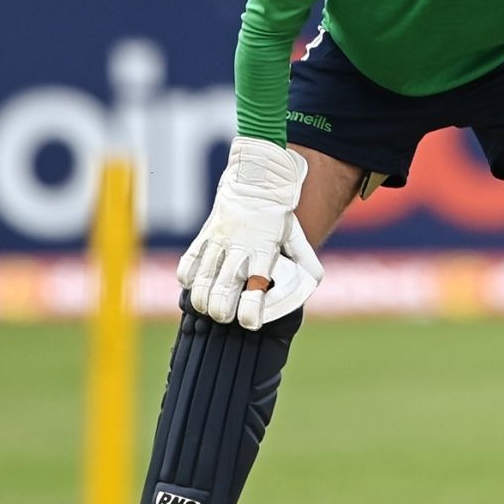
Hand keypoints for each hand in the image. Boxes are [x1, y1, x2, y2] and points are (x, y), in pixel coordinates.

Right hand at [178, 137, 323, 329]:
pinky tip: (195, 285)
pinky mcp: (205, 235)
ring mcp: (219, 241)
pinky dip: (188, 279)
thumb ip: (305, 258)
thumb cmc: (277, 214)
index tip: (250, 322)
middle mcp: (240, 248)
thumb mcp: (295, 234)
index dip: (249, 312)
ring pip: (201, 281)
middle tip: (227, 316)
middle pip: (222, 291)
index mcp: (264, 250)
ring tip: (209, 308)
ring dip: (202, 301)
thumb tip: (315, 280)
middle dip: (222, 311)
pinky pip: (188, 263)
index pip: (255, 288)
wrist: (256, 181)